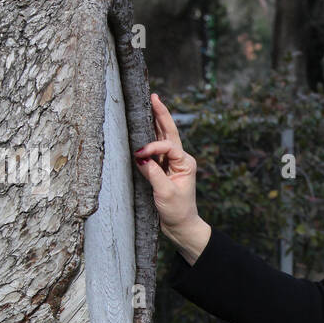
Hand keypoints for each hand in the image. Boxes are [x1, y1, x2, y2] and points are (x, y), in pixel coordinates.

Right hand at [135, 92, 199, 234]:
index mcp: (185, 163)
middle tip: (154, 97)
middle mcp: (181, 159)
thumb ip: (154, 174)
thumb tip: (141, 158)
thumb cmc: (177, 211)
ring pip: (164, 137)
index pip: (168, 146)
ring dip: (156, 121)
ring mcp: (173, 162)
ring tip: (151, 103)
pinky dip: (150, 136)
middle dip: (161, 114)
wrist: (180, 225)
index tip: (139, 157)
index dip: (152, 147)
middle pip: (170, 132)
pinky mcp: (164, 167)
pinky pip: (157, 148)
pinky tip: (145, 125)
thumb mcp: (165, 193)